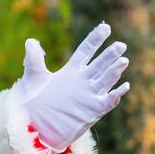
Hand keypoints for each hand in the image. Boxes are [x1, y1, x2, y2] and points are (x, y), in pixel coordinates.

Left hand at [16, 22, 129, 151]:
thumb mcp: (32, 79)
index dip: (95, 39)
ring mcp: (90, 95)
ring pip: (107, 80)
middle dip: (110, 55)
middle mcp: (83, 81)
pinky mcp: (93, 110)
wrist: (33, 126)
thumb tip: (31, 41)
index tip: (106, 27)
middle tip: (120, 45)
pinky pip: (108, 101)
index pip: (86, 51)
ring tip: (123, 60)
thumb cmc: (32, 102)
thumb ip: (33, 60)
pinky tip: (123, 86)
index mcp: (71, 71)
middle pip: (100, 64)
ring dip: (115, 71)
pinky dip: (116, 94)